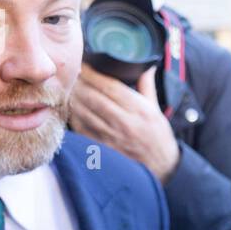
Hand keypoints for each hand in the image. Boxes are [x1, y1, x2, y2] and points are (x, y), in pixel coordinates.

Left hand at [69, 65, 180, 182]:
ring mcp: (112, 137)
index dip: (94, 74)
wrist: (160, 165)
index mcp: (139, 110)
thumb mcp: (156, 108)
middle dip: (80, 83)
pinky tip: (72, 107)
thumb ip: (147, 85)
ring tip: (70, 87)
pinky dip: (74, 116)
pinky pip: (82, 129)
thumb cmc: (157, 136)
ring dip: (74, 97)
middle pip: (94, 98)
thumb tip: (145, 65)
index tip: (85, 64)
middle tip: (73, 73)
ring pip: (84, 112)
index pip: (111, 87)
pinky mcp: (103, 147)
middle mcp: (125, 122)